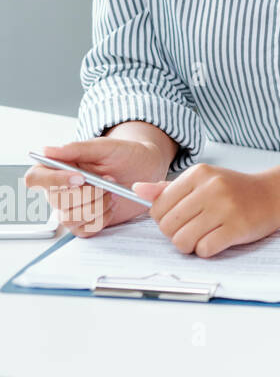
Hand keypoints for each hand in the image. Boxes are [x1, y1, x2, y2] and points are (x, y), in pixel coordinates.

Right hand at [24, 138, 171, 236]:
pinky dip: (102, 218)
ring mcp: (71, 208)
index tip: (80, 178)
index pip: (36, 177)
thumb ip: (77, 148)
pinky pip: (85, 229)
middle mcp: (60, 190)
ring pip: (69, 218)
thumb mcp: (106, 146)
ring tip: (113, 192)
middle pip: (57, 201)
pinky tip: (112, 205)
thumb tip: (47, 151)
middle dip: (89, 193)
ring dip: (97, 206)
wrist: (147, 170)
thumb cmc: (125, 155)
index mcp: (59, 168)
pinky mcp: (85, 223)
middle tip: (110, 181)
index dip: (53, 180)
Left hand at [132, 164, 279, 257]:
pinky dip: (207, 250)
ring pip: (183, 241)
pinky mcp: (237, 227)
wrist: (276, 194)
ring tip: (206, 235)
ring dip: (191, 245)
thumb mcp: (205, 181)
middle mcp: (211, 188)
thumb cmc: (238, 190)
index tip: (181, 218)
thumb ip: (170, 188)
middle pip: (168, 226)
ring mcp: (225, 207)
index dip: (165, 219)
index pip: (158, 207)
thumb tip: (137, 190)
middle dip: (177, 234)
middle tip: (195, 229)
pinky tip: (218, 240)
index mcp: (199, 174)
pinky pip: (204, 249)